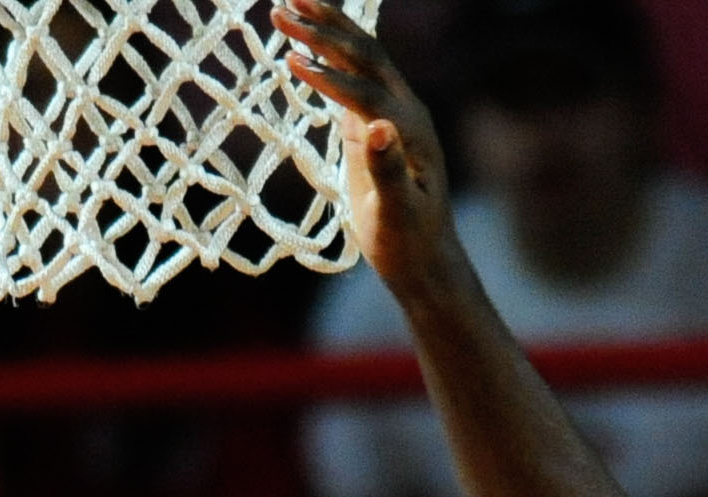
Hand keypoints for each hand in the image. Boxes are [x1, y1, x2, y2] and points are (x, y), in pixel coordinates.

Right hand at [272, 0, 456, 287]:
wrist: (424, 260)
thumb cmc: (409, 243)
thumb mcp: (397, 213)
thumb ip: (388, 170)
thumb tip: (379, 129)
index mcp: (410, 129)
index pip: (366, 90)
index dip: (330, 76)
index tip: (292, 62)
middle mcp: (403, 111)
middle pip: (364, 55)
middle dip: (325, 28)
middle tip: (283, 6)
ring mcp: (390, 115)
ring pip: (358, 59)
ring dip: (324, 31)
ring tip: (286, 7)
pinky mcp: (374, 127)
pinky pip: (351, 80)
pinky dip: (327, 57)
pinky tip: (305, 44)